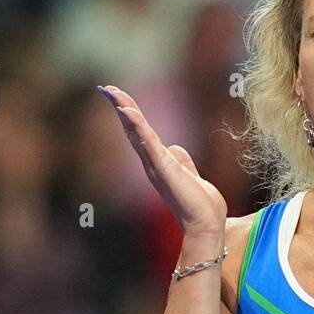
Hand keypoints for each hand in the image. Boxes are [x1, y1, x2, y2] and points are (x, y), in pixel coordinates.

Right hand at [99, 85, 226, 235]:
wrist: (206, 225)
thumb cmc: (201, 205)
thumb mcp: (192, 177)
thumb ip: (183, 163)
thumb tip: (176, 148)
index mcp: (159, 164)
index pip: (141, 134)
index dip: (130, 116)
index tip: (120, 97)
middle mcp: (152, 164)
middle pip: (133, 130)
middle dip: (121, 107)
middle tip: (107, 89)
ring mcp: (156, 166)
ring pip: (137, 133)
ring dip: (125, 111)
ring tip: (113, 93)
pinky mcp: (164, 168)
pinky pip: (148, 142)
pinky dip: (137, 125)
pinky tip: (127, 111)